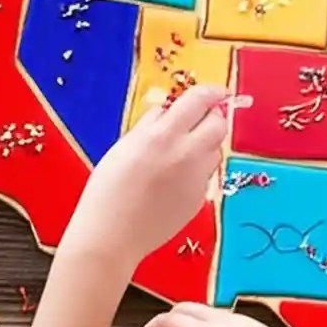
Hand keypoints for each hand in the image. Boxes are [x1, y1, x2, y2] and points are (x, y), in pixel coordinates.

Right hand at [64, 85, 227, 264]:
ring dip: (205, 144)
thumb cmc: (108, 190)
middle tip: (199, 120)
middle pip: (219, 124)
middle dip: (212, 117)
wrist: (112, 235)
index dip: (211, 92)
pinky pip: (207, 174)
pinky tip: (174, 179)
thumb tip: (168, 109)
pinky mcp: (199, 198)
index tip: (216, 91)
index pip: (198, 102)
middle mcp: (185, 155)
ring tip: (180, 153)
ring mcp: (196, 178)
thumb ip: (150, 125)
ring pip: (216, 150)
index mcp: (161, 136)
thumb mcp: (123, 147)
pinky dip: (198, 169)